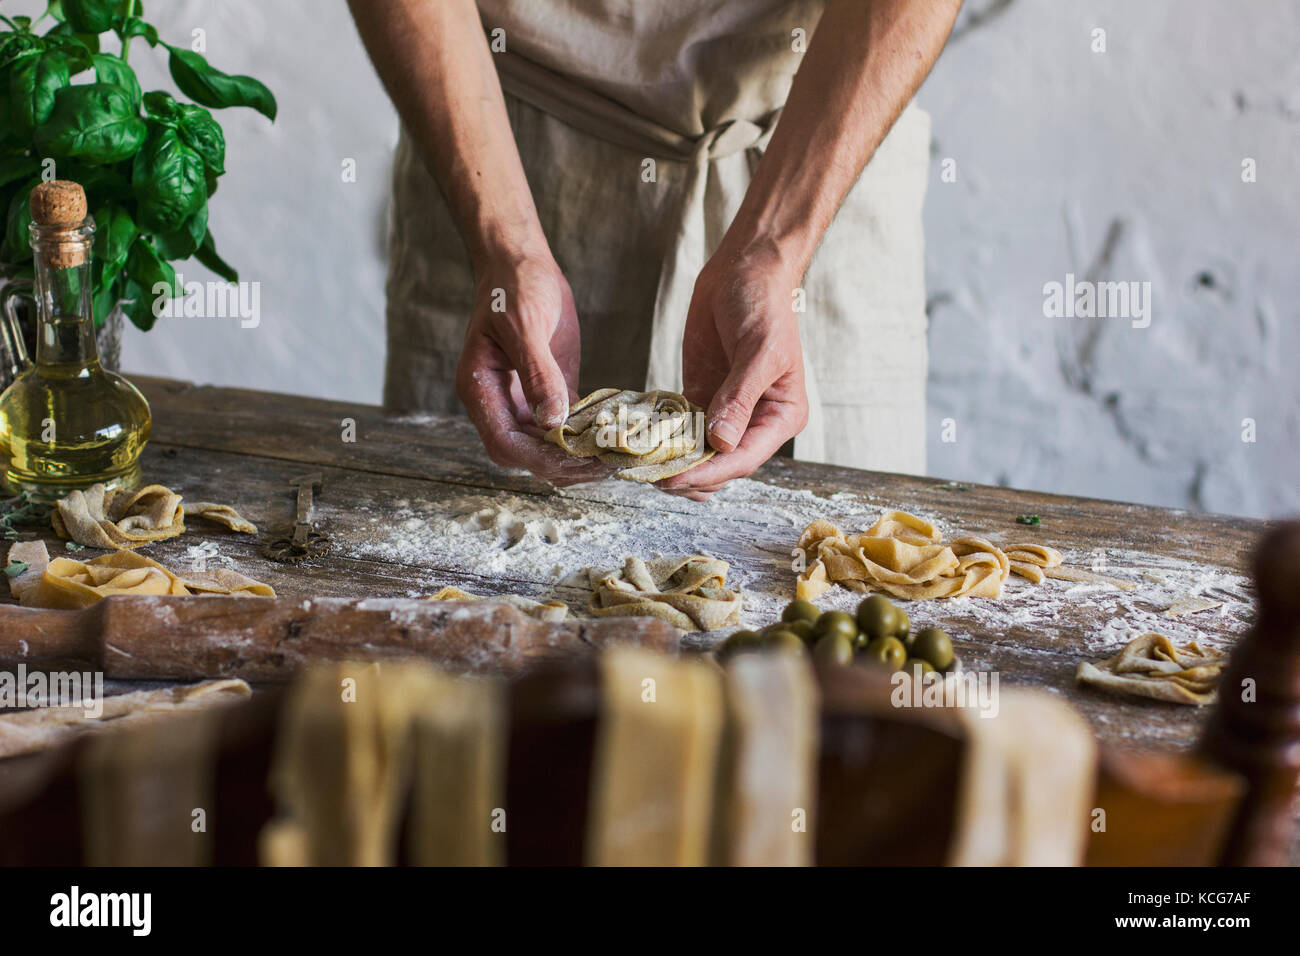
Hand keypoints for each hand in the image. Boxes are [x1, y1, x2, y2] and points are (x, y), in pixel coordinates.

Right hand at [455, 253, 610, 485]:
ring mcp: (522, 400)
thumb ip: (537, 374)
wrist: (521, 263)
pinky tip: (614, 437)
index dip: (537, 458)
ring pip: (546, 446)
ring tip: (614, 457)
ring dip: (577, 456)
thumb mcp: (526, 325)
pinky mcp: (548, 392)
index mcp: (480, 388)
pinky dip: (586, 436)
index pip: (504, 443)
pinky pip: (565, 426)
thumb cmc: (514, 286)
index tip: (574, 460)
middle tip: (604, 464)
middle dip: (561, 465)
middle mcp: (499, 402)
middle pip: (525, 454)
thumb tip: (552, 422)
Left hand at [660, 247, 809, 500]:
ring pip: (701, 453)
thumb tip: (721, 442)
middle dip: (689, 475)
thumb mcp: (757, 350)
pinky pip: (684, 429)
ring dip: (675, 464)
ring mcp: (728, 411)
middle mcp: (756, 420)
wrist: (745, 271)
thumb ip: (739, 397)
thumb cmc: (763, 305)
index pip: (744, 457)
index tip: (675, 479)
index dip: (709, 472)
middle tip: (651, 478)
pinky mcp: (702, 396)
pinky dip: (666, 441)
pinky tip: (643, 448)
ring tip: (643, 470)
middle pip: (722, 463)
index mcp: (781, 415)